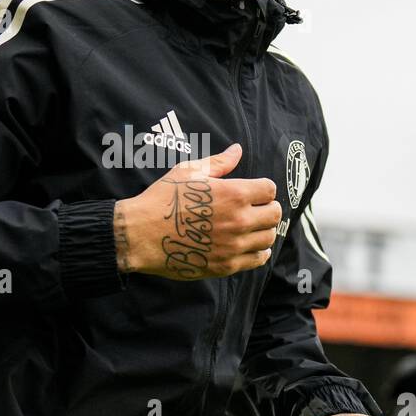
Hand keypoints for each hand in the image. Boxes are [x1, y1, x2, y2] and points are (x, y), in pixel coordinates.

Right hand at [113, 143, 282, 280]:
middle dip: (267, 208)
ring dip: (263, 231)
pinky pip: (258, 260)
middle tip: (255, 209)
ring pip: (269, 238)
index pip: (270, 189)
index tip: (253, 192)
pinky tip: (247, 246)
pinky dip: (258, 252)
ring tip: (250, 228)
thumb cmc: (162, 200)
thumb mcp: (188, 172)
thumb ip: (218, 163)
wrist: (140, 235)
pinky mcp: (226, 265)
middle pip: (275, 214)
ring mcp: (234, 245)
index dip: (263, 188)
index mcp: (233, 193)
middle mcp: (239, 220)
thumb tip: (237, 150)